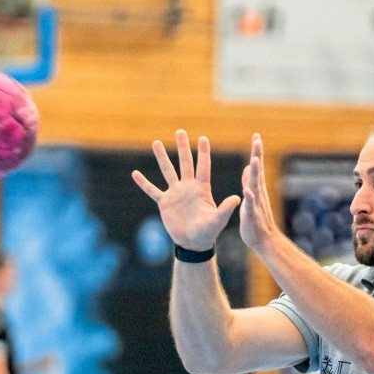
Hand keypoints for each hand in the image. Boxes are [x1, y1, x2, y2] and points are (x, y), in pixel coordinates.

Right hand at [132, 130, 240, 251]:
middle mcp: (188, 187)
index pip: (203, 167)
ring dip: (162, 158)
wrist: (193, 243)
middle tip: (180, 131)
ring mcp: (176, 193)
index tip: (203, 138)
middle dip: (183, 147)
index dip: (203, 153)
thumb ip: (225, 208)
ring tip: (157, 142)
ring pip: (168, 171)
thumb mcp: (218, 220)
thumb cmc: (208, 232)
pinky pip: (152, 190)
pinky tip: (135, 173)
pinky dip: (144, 183)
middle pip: (185, 163)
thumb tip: (237, 198)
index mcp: (202, 189)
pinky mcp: (165, 203)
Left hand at [238, 134, 283, 254]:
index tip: (256, 136)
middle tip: (257, 140)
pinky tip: (247, 191)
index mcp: (256, 188)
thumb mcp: (251, 197)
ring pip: (255, 186)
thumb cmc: (256, 220)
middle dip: (257, 155)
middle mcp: (258, 193)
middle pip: (258, 171)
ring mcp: (256, 204)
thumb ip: (250, 182)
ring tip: (253, 160)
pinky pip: (250, 206)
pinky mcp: (252, 216)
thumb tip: (248, 167)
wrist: (264, 241)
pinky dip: (250, 198)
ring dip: (254, 173)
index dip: (257, 152)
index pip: (256, 167)